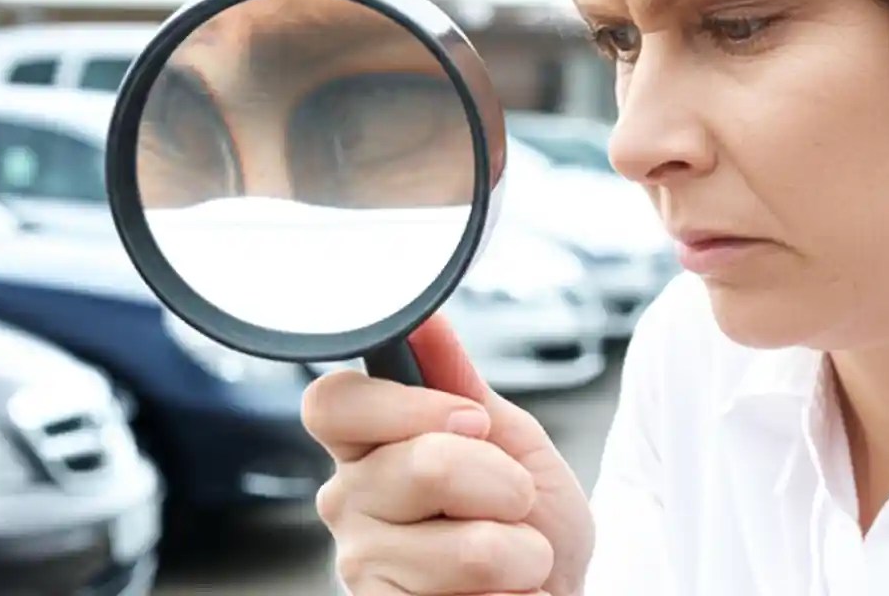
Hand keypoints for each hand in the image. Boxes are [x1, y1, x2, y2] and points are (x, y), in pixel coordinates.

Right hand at [302, 313, 594, 594]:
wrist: (555, 589)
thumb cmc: (529, 520)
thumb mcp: (509, 438)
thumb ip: (461, 383)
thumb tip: (427, 320)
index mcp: (365, 444)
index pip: (333, 402)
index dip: (408, 406)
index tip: (471, 420)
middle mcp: (349, 501)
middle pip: (423, 464)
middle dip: (505, 484)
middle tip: (513, 505)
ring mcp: (363, 566)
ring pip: (468, 545)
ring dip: (522, 551)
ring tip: (512, 559)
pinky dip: (514, 592)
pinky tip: (496, 593)